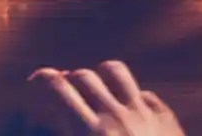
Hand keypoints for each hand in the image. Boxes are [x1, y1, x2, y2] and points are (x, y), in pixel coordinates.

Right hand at [26, 61, 183, 135]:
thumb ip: (74, 134)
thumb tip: (66, 125)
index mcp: (92, 134)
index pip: (60, 90)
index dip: (43, 81)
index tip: (36, 82)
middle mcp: (116, 116)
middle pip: (84, 77)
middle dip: (70, 80)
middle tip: (65, 90)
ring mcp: (144, 113)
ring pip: (116, 72)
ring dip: (101, 75)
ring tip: (96, 84)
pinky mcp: (165, 117)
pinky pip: (144, 94)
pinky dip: (132, 98)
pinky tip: (129, 110)